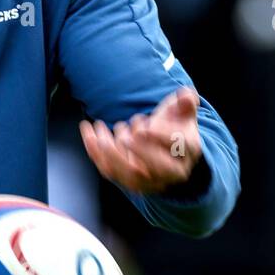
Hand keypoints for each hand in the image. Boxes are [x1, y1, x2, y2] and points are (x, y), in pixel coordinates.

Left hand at [79, 87, 202, 194]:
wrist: (164, 154)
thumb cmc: (173, 130)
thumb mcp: (182, 115)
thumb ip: (185, 103)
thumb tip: (186, 94)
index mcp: (186, 152)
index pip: (177, 146)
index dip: (161, 136)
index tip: (146, 126)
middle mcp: (170, 172)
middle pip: (158, 168)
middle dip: (140, 152)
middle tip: (124, 135)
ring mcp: (148, 180)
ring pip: (130, 174)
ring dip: (111, 151)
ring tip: (101, 126)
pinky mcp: (127, 180)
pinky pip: (109, 170)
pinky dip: (95, 151)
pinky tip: (88, 131)